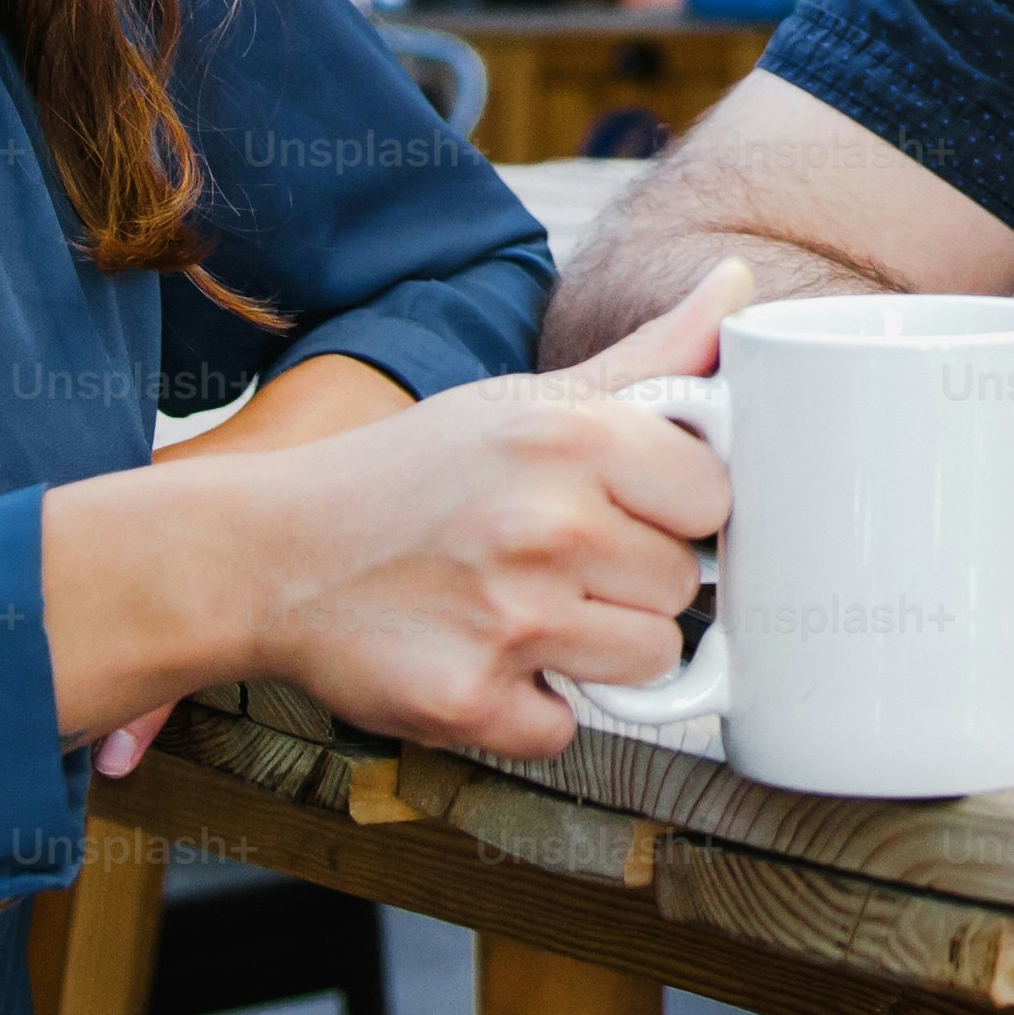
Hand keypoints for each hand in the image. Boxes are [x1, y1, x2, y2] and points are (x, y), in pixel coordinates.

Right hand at [75, 263, 751, 772]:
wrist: (270, 554)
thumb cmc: (414, 474)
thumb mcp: (529, 399)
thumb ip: (654, 358)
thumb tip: (744, 287)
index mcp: (572, 437)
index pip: (715, 500)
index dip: (674, 511)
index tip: (621, 506)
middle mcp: (547, 525)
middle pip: (683, 588)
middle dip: (630, 580)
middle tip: (551, 557)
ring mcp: (511, 622)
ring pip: (648, 664)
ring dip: (596, 650)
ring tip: (522, 606)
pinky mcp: (472, 705)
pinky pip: (571, 727)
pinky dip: (534, 706)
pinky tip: (482, 655)